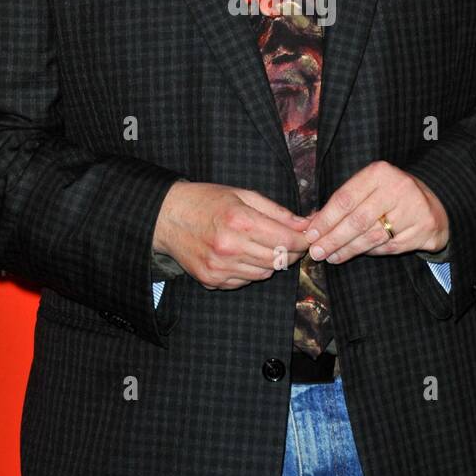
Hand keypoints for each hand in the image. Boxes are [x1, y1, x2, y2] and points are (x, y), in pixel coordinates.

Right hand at [152, 181, 312, 291]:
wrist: (167, 218)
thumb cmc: (206, 201)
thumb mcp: (242, 194)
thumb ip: (276, 211)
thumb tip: (305, 223)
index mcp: (240, 221)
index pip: (287, 240)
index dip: (304, 240)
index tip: (308, 236)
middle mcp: (230, 248)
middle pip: (280, 259)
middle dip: (292, 251)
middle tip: (290, 240)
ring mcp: (220, 267)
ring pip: (265, 273)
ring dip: (272, 261)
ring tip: (262, 244)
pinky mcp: (212, 280)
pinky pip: (245, 281)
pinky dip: (251, 270)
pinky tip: (243, 255)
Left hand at [301, 161, 448, 263]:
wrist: (431, 204)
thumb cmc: (389, 195)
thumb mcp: (367, 189)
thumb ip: (340, 204)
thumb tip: (309, 223)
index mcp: (379, 173)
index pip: (345, 198)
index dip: (325, 219)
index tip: (310, 234)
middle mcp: (398, 188)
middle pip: (357, 220)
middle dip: (333, 238)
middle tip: (316, 252)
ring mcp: (413, 209)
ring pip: (372, 236)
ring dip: (347, 249)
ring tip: (330, 257)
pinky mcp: (423, 230)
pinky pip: (388, 247)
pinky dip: (368, 252)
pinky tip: (354, 254)